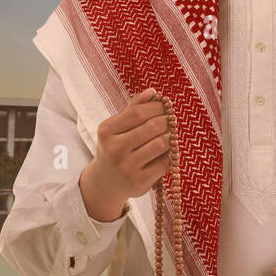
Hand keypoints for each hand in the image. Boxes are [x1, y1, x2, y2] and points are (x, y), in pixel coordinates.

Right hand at [80, 87, 172, 220]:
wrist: (105, 183)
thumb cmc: (115, 148)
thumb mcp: (116, 128)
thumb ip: (133, 109)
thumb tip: (151, 91)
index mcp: (106, 131)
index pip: (138, 112)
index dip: (157, 107)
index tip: (165, 106)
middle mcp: (114, 149)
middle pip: (152, 127)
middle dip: (167, 120)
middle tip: (171, 120)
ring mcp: (127, 167)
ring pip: (161, 143)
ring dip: (170, 137)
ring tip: (169, 135)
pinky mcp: (140, 181)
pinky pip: (165, 162)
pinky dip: (169, 154)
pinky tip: (165, 153)